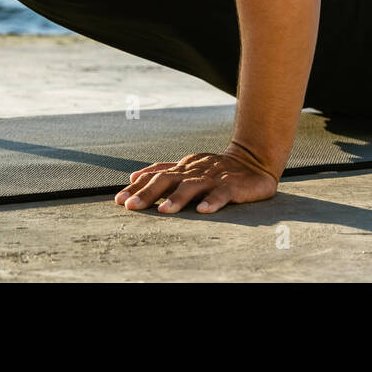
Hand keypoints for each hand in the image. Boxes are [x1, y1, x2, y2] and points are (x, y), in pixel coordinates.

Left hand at [113, 147, 279, 213]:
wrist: (252, 160)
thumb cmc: (215, 168)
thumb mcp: (187, 168)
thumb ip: (162, 172)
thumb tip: (133, 177)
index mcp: (182, 168)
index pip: (155, 176)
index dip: (137, 187)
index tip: (119, 200)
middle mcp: (193, 171)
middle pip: (166, 180)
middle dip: (147, 193)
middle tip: (130, 206)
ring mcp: (212, 178)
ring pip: (192, 186)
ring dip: (177, 198)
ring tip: (164, 210)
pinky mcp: (232, 186)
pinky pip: (221, 194)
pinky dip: (212, 201)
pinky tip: (204, 210)